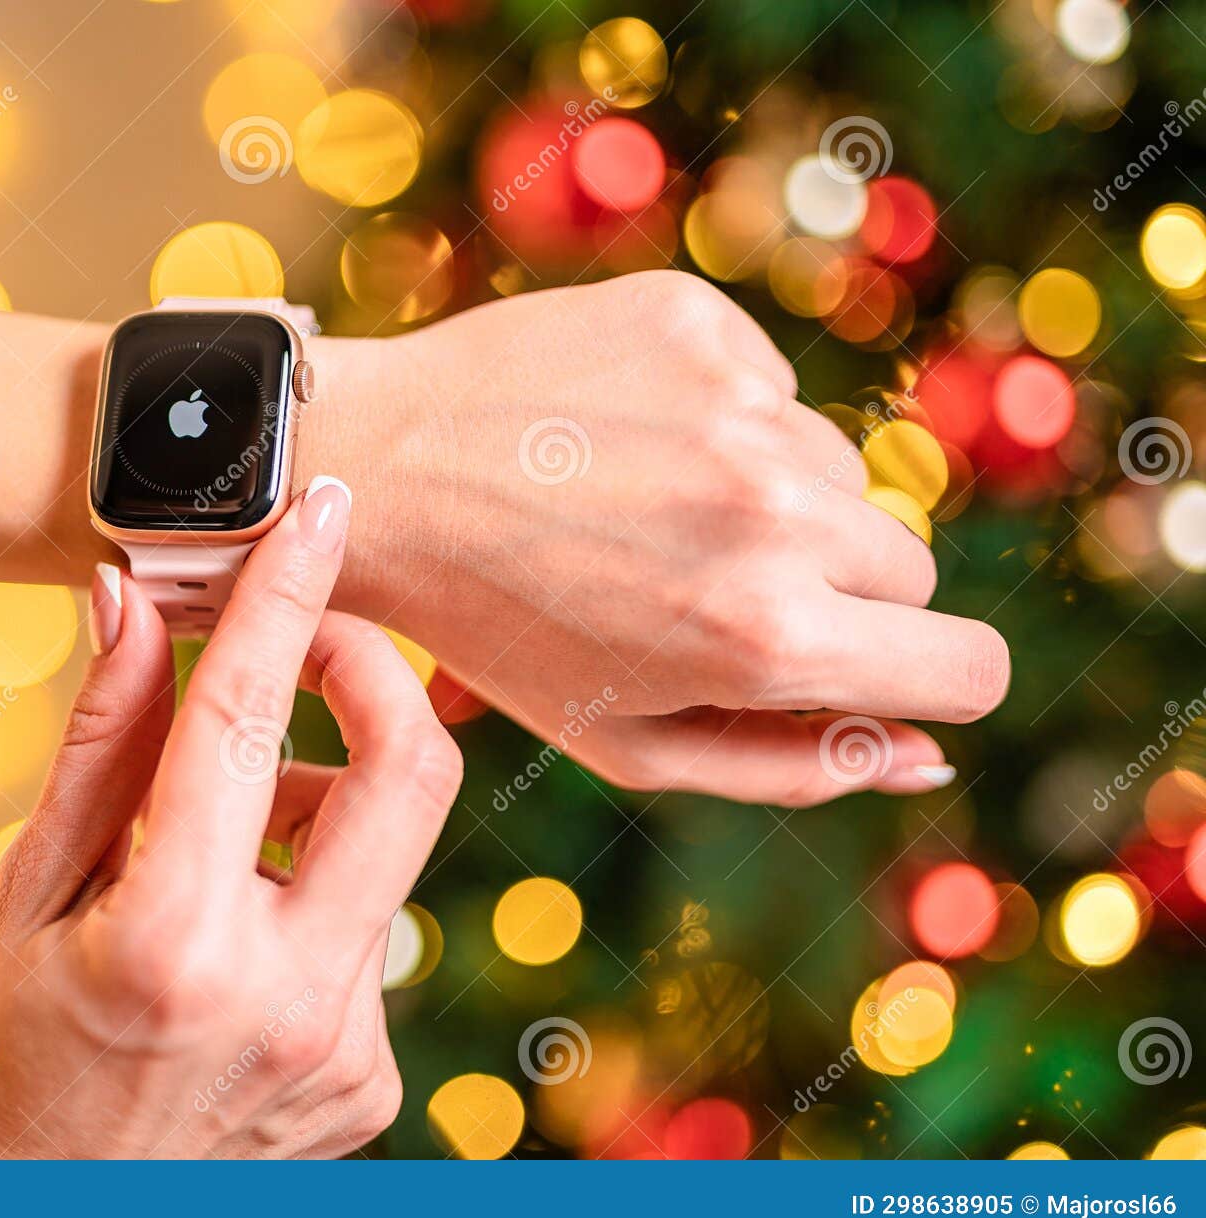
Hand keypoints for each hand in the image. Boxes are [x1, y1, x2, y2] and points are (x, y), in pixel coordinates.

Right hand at [0, 479, 461, 1157]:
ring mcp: (349, 1049)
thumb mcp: (20, 904)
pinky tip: (231, 937)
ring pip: (386, 849)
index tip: (320, 507)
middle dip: (373, 670)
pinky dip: (309, 890)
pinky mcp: (374, 1078)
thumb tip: (132, 608)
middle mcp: (290, 1001)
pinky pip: (369, 929)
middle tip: (312, 638)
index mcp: (176, 947)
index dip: (286, 596)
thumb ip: (96, 749)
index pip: (247, 723)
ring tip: (211, 844)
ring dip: (317, 800)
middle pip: (410, 771)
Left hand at [304, 272, 1008, 805]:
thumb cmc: (498, 630)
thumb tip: (930, 760)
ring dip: (773, 504)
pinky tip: (622, 442)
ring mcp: (741, 403)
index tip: (883, 668)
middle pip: (908, 568)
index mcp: (765, 637)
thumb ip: (793, 766)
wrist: (378, 471)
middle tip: (706, 593)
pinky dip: (721, 423)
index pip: (970, 667)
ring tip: (644, 514)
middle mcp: (775, 511)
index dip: (937, 680)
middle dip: (834, 593)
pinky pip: (773, 392)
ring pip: (840, 474)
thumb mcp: (629, 742)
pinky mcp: (702, 321)